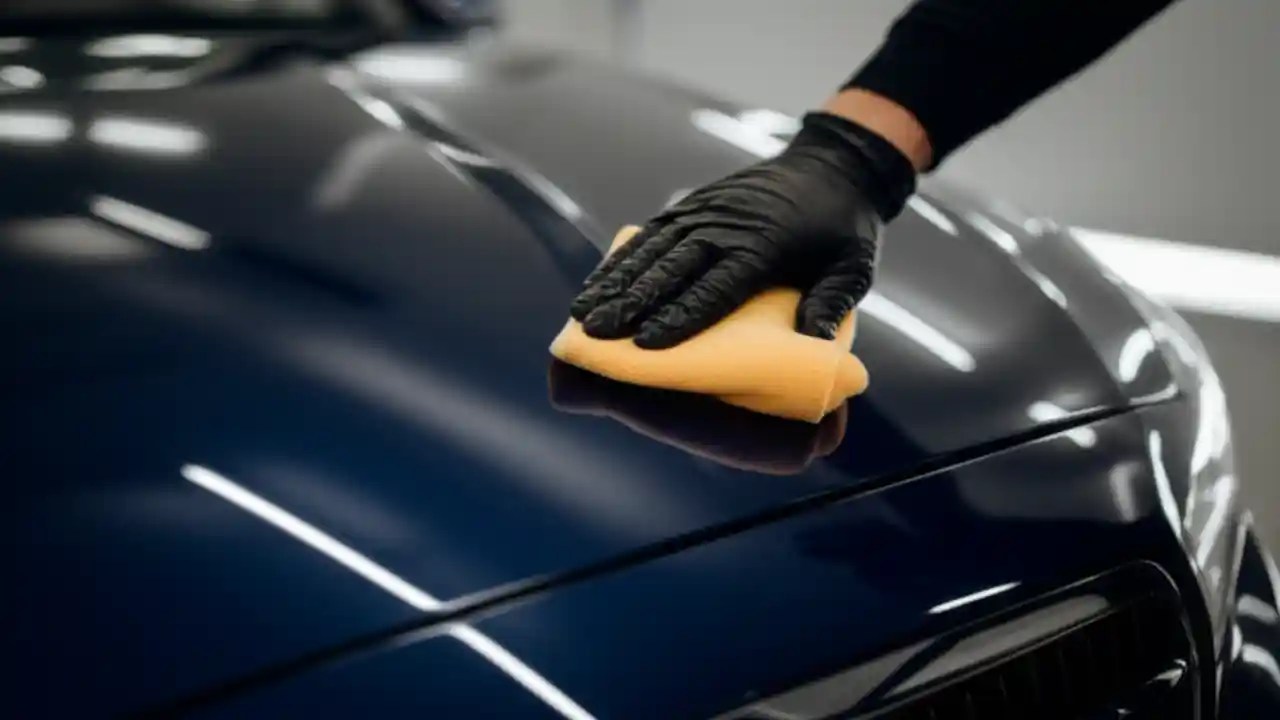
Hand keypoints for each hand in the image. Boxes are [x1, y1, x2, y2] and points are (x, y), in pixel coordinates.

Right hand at [570, 111, 915, 348]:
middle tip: (596, 333)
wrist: (831, 166)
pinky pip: (650, 236)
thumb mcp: (854, 268)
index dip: (680, 316)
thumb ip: (831, 304)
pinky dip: (620, 260)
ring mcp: (704, 213)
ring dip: (615, 283)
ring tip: (582, 314)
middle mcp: (725, 225)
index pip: (716, 286)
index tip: (647, 344)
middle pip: (671, 269)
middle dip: (631, 303)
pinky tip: (597, 283)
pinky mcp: (692, 207)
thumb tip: (813, 344)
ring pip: (651, 251)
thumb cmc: (843, 229)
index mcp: (765, 244)